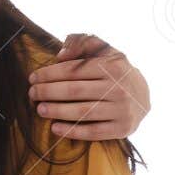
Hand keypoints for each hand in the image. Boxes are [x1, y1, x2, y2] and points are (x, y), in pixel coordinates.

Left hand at [28, 34, 149, 139]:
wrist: (142, 97)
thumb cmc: (113, 72)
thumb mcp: (104, 52)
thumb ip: (83, 43)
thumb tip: (61, 55)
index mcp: (112, 67)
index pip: (73, 70)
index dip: (49, 74)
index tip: (32, 78)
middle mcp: (119, 88)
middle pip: (74, 91)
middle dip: (48, 92)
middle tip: (32, 94)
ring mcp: (121, 110)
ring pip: (82, 111)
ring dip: (57, 111)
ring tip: (40, 109)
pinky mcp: (122, 128)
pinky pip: (93, 131)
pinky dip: (72, 131)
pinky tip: (54, 128)